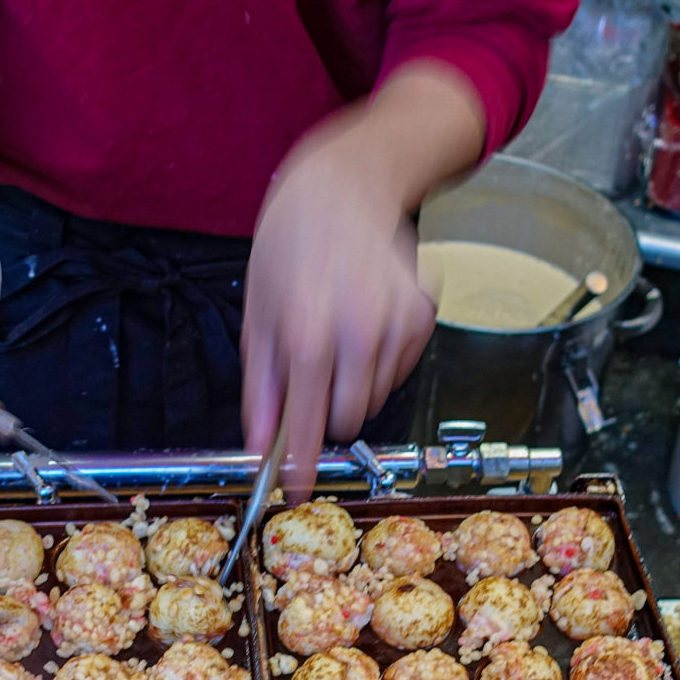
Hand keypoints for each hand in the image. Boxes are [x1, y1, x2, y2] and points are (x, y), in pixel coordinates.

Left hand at [241, 62, 484, 499]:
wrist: (344, 187)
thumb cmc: (290, 246)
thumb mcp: (256, 317)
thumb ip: (259, 388)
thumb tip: (260, 446)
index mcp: (308, 333)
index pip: (306, 423)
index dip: (299, 466)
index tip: (294, 492)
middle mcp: (358, 332)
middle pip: (347, 419)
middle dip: (326, 412)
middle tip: (311, 376)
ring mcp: (398, 322)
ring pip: (375, 395)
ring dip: (353, 380)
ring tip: (336, 332)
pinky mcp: (423, 313)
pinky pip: (400, 366)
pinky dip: (380, 356)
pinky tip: (363, 317)